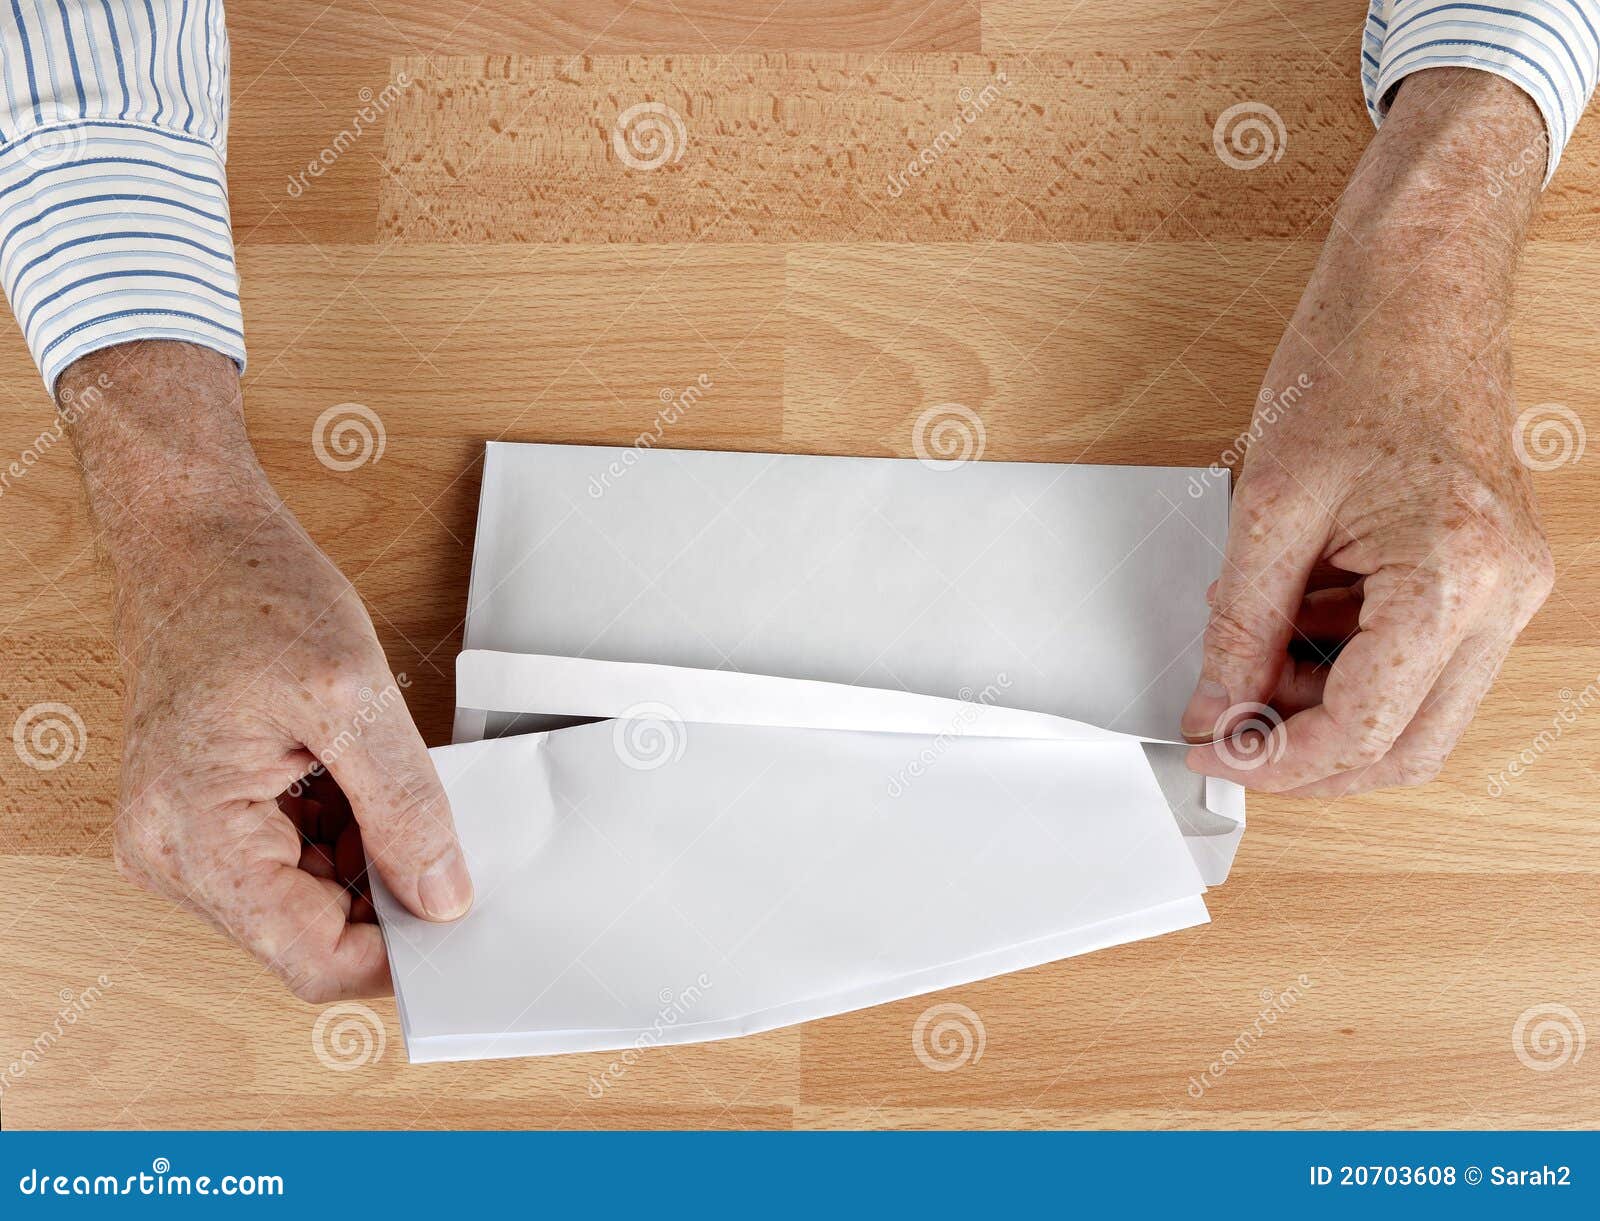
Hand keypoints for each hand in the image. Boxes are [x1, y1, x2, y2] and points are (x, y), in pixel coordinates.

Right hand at [65, 341, 471, 1000]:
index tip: (456, 912)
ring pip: (303, 900)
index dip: (397, 952)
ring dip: (363, 860)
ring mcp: (183, 839)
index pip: (311, 959)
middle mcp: (173, 853)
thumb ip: (404, 807)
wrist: (195, 539)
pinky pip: (288, 859)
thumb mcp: (352, 696)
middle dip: (382, 895)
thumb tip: (442, 896)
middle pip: (306, 935)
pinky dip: (340, 832)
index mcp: (196, 836)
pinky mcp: (204, 817)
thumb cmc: (250, 592)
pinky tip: (351, 777)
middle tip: (433, 831)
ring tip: (378, 778)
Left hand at [1182, 69, 1555, 795]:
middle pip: (1407, 748)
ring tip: (1253, 655)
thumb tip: (1218, 706)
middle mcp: (1504, 594)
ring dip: (1328, 710)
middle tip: (1228, 729)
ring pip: (1418, 715)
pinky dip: (1353, 666)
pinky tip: (1296, 622)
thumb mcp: (1269, 507)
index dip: (1276, 758)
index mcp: (1456, 575)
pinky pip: (1423, 662)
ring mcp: (1508, 588)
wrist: (1418, 287)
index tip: (1214, 749)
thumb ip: (1241, 624)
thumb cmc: (1358, 362)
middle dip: (1309, 755)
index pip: (1365, 729)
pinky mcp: (1493, 576)